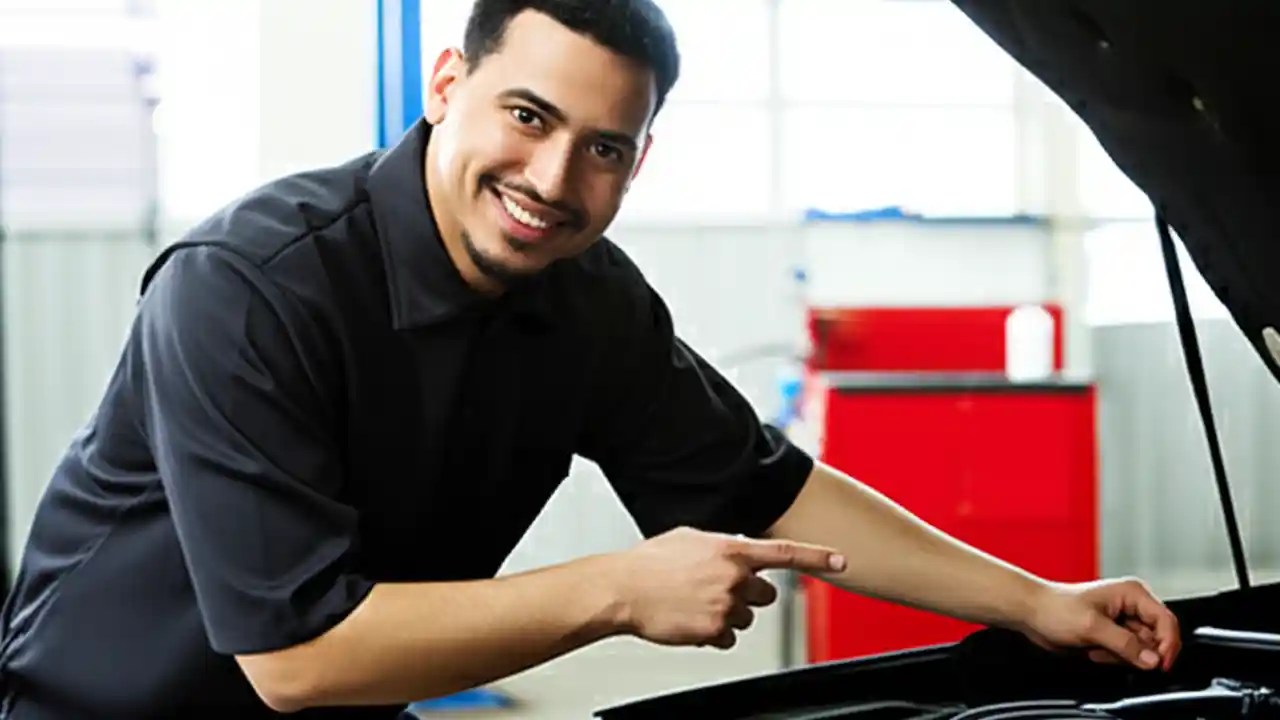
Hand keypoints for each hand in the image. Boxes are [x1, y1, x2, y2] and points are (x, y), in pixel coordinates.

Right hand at [610, 527, 845, 649]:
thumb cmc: (650, 563)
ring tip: (695, 603)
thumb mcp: (690, 539)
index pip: (785, 553)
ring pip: (746, 619)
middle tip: (718, 591)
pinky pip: (727, 638)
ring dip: (728, 614)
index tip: (842, 560)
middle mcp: (734, 578)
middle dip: (748, 595)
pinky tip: (691, 620)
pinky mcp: (713, 630)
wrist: (622, 590)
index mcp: (731, 550)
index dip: (817, 556)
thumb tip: (735, 553)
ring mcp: (725, 606)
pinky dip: (713, 633)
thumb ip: (722, 546)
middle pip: (766, 595)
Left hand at [1017, 577, 1180, 670]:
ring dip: (1120, 656)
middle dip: (1133, 652)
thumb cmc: (1055, 608)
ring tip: (1095, 646)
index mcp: (1132, 593)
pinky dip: (1112, 658)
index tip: (1160, 664)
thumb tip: (1152, 659)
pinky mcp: (1115, 634)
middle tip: (1108, 650)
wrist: (1033, 613)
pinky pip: (1127, 655)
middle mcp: (1132, 605)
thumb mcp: (1092, 627)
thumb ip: (1125, 644)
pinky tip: (1092, 649)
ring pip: (1141, 650)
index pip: (1166, 621)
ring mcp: (1124, 621)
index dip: (1168, 645)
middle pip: (1156, 639)